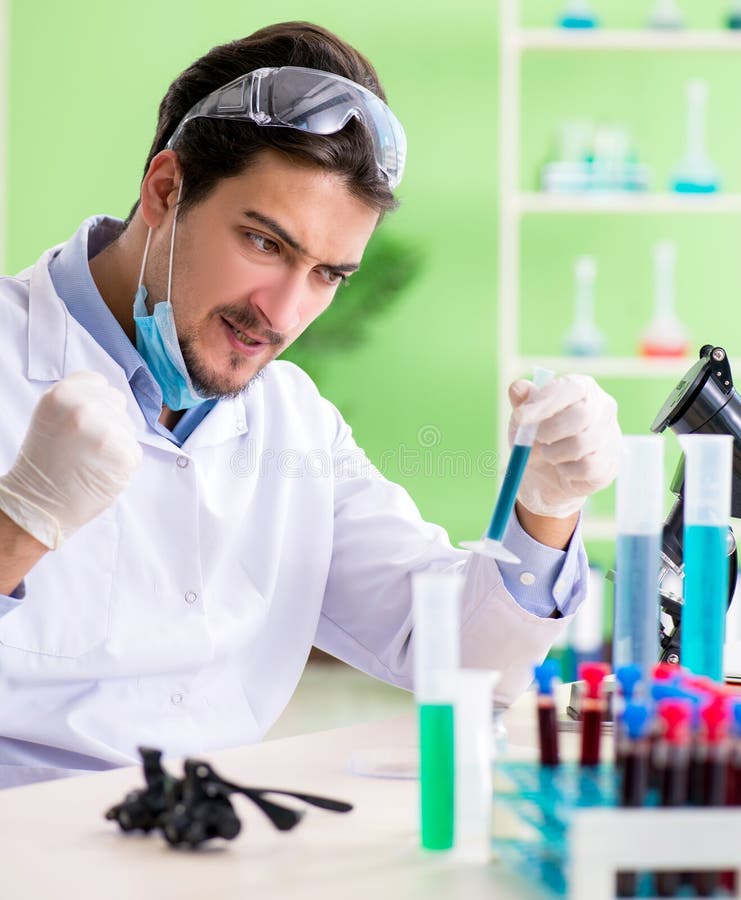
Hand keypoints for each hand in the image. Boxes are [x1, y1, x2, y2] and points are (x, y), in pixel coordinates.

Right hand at [0, 371, 141, 548]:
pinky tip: (101, 472)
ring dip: (116, 442)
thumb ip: (78, 399)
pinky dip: (123, 464)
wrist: (38, 503)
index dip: (94, 403)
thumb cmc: (46, 462)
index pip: (99, 382)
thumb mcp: (52, 416)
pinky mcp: (125, 454)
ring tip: (91, 459)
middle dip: (107, 421)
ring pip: (128, 427)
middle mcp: (85, 407)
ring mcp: (107, 431)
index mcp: (63, 393)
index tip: (82, 423)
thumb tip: (108, 396)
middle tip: (85, 445)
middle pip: (118, 401)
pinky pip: (135, 451)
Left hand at [508, 374, 619, 518]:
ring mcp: (610, 437)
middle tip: (537, 438)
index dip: (544, 402)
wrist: (545, 475)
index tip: (519, 416)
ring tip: (548, 454)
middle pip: (582, 415)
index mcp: (583, 388)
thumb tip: (517, 387)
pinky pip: (586, 468)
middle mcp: (603, 408)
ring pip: (581, 444)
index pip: (570, 388)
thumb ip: (521, 402)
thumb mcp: (525, 418)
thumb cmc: (537, 438)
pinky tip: (562, 468)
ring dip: (554, 453)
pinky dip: (566, 471)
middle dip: (550, 429)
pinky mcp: (609, 464)